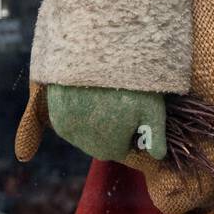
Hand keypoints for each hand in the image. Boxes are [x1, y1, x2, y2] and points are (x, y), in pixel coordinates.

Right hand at [46, 85, 166, 163]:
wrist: (93, 56)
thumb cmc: (129, 83)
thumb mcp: (152, 108)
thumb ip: (156, 137)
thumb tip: (158, 156)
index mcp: (112, 150)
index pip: (123, 148)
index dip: (131, 131)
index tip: (134, 110)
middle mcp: (87, 147)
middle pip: (103, 141)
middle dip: (112, 127)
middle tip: (119, 99)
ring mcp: (69, 131)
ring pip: (86, 131)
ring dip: (94, 120)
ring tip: (104, 95)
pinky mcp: (56, 114)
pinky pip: (70, 119)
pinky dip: (79, 110)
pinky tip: (88, 93)